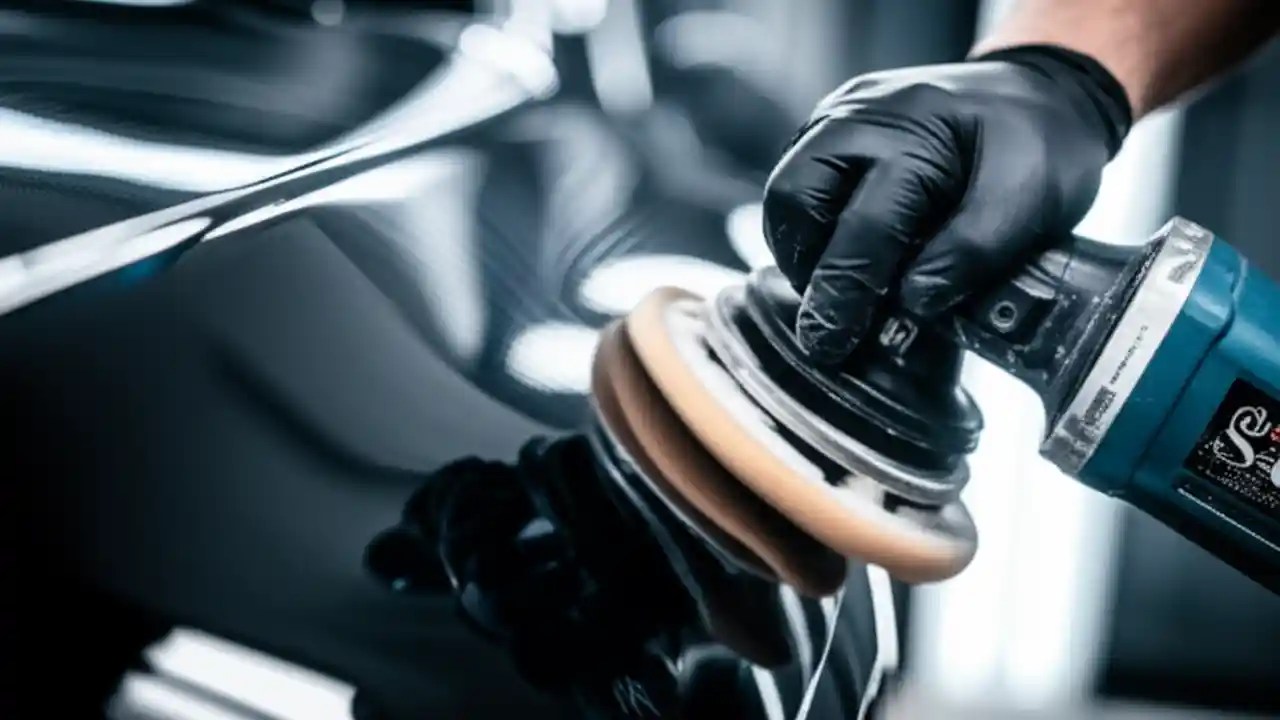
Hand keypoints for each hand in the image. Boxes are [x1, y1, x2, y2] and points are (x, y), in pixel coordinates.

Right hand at [762, 45, 1130, 363]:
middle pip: (794, 197)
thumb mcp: (1035, 197)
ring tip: (836, 293)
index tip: (836, 341)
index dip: (848, 289)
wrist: (1040, 90)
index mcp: (915, 129)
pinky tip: (844, 260)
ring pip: (787, 193)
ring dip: (802, 252)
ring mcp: (839, 116)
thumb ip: (975, 250)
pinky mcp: (831, 130)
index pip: (864, 222)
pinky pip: (801, 184)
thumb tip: (912, 302)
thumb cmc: (1041, 143)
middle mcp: (861, 114)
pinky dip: (812, 231)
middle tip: (828, 320)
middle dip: (806, 266)